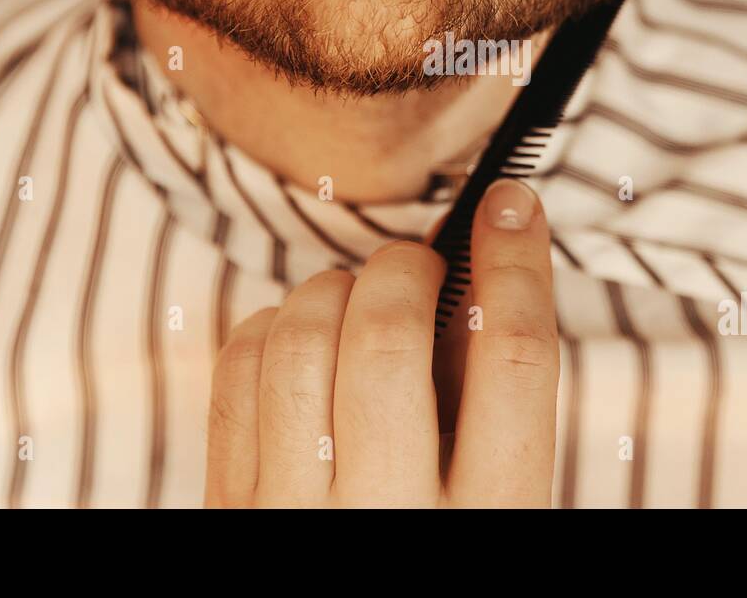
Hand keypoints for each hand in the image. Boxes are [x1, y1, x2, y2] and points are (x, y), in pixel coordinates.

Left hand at [205, 178, 558, 507]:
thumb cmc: (436, 544)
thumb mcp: (496, 504)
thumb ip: (490, 409)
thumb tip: (471, 272)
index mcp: (491, 518)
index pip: (513, 356)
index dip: (516, 260)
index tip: (510, 203)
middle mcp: (390, 521)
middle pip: (390, 334)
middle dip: (404, 265)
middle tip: (417, 264)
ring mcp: (296, 518)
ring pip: (301, 339)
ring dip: (332, 288)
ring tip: (357, 302)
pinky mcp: (229, 508)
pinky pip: (239, 369)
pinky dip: (273, 325)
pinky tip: (301, 340)